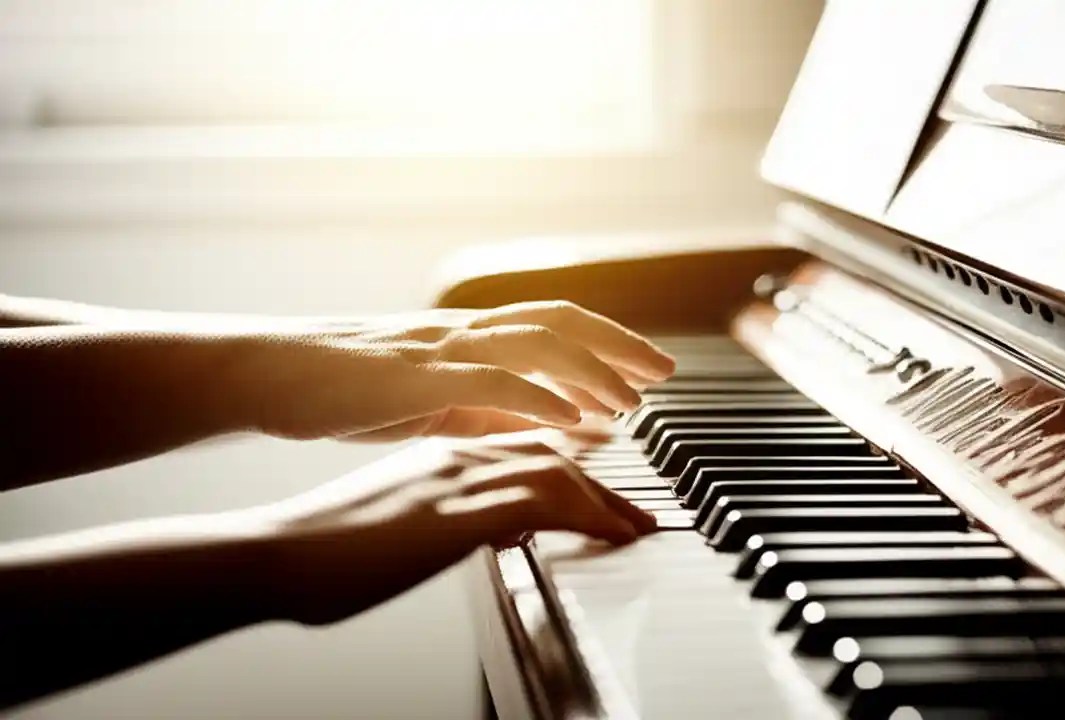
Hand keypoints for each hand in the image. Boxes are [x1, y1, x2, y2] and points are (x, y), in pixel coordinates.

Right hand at [226, 300, 674, 441]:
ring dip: (589, 370)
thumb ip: (483, 409)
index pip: (551, 324)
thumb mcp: (425, 400)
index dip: (606, 342)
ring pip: (531, 344)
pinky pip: (486, 381)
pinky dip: (536, 396)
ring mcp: (435, 349)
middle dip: (618, 345)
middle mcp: (457, 331)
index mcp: (461, 336)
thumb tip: (542, 423)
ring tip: (631, 399)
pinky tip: (572, 417)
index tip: (649, 368)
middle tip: (664, 372)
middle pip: (557, 322)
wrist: (261, 372)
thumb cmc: (335, 388)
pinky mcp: (411, 378)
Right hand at [256, 435, 656, 625]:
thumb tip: (485, 527)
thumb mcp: (400, 512)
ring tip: (640, 526)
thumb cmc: (327, 543)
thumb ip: (446, 509)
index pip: (529, 439)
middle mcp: (455, 449)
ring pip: (553, 461)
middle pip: (554, 444)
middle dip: (609, 477)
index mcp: (443, 448)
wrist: (271, 551)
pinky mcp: (446, 497)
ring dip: (605, 494)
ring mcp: (451, 469)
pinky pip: (533, 490)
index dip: (582, 457)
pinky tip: (610, 525)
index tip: (618, 483)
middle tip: (645, 511)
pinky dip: (582, 505)